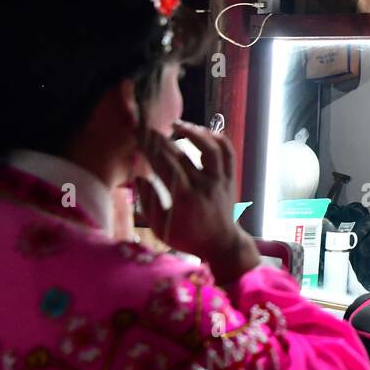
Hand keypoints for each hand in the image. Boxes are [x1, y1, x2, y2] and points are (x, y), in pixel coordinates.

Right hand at [135, 121, 259, 283]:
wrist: (221, 244)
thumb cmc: (187, 237)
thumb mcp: (160, 227)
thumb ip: (148, 201)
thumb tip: (139, 176)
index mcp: (185, 199)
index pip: (164, 165)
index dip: (150, 149)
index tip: (139, 138)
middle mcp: (205, 186)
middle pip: (183, 154)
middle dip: (162, 140)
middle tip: (149, 130)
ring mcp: (220, 181)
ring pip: (211, 148)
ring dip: (194, 132)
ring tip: (177, 125)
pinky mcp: (230, 179)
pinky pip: (228, 153)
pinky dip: (217, 139)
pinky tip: (203, 132)